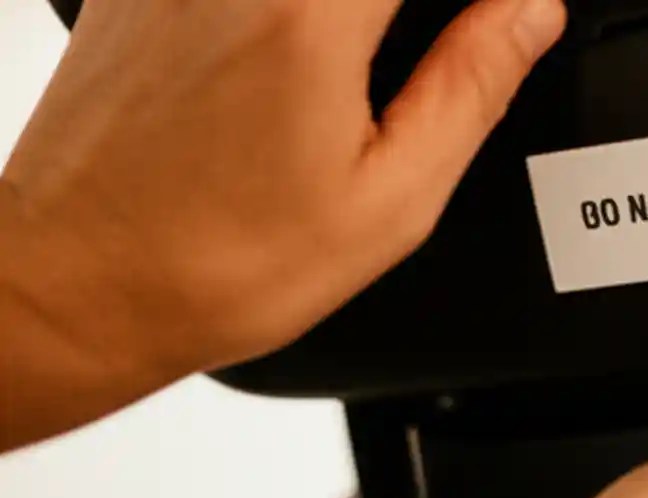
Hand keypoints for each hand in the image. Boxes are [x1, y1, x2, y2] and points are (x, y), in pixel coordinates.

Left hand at [1, 0, 563, 374]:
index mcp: (312, 12)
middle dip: (415, 15)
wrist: (82, 284)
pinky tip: (297, 65)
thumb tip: (530, 13)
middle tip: (445, 46)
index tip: (498, 21)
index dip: (477, 1)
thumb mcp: (389, 200)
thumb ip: (473, 86)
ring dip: (357, 20)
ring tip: (361, 73)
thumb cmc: (220, 264)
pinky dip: (299, 15)